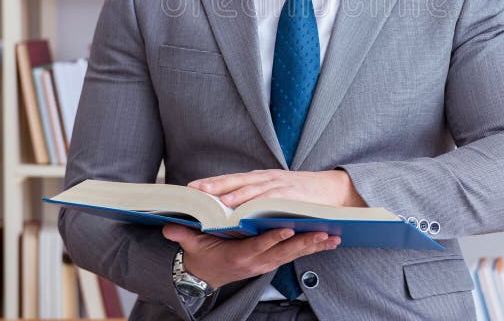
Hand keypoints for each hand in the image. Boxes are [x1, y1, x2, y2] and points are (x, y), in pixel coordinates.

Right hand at [162, 223, 339, 289]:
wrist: (203, 276)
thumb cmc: (200, 255)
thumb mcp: (190, 245)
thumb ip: (183, 236)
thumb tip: (170, 227)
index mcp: (238, 256)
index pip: (257, 247)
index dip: (272, 239)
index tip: (288, 230)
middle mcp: (255, 263)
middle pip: (283, 253)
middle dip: (305, 244)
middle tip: (324, 234)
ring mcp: (265, 264)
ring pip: (293, 255)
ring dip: (314, 247)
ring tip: (333, 237)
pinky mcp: (271, 262)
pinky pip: (294, 256)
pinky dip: (312, 248)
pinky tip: (328, 241)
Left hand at [187, 169, 366, 208]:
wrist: (331, 189)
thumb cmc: (300, 193)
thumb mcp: (274, 191)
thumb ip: (255, 197)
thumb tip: (230, 206)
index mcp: (260, 179)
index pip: (231, 180)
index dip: (212, 184)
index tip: (191, 188)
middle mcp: (267, 179)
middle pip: (236, 181)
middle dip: (215, 186)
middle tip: (195, 191)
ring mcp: (279, 186)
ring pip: (251, 189)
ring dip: (234, 195)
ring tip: (216, 203)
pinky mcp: (291, 196)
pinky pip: (271, 200)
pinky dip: (258, 204)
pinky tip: (247, 210)